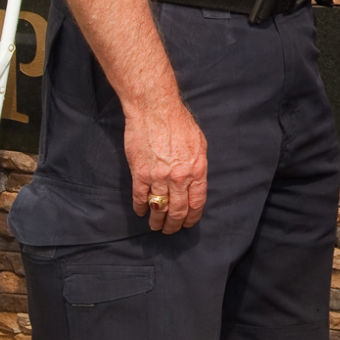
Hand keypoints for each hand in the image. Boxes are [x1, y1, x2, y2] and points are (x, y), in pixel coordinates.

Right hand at [124, 104, 207, 233]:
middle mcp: (179, 177)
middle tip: (171, 230)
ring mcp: (158, 177)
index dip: (192, 216)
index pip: (197, 202)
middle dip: (175, 224)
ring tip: (156, 226)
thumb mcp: (199, 144)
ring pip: (159, 208)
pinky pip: (140, 198)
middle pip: (178, 210)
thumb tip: (195, 182)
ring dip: (157, 221)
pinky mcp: (139, 173)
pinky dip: (140, 208)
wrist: (154, 109)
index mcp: (197, 170)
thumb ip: (198, 165)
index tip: (188, 223)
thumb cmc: (179, 122)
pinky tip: (141, 212)